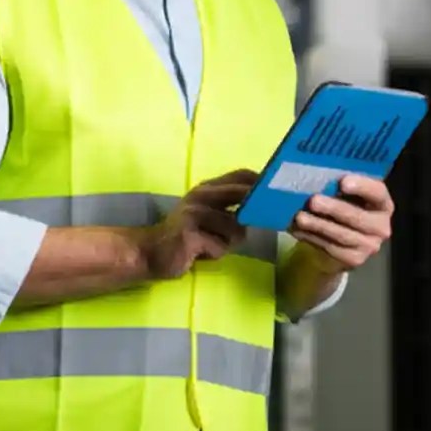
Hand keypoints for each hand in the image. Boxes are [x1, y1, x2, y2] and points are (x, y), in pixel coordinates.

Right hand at [142, 169, 256, 279]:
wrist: (150, 252)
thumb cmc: (186, 237)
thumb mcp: (207, 216)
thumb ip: (230, 210)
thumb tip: (265, 210)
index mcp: (206, 188)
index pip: (241, 175)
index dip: (263, 182)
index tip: (279, 195)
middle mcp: (201, 195)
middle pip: (243, 195)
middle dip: (259, 209)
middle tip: (267, 220)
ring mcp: (194, 213)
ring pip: (236, 229)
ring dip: (229, 243)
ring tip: (211, 245)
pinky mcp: (190, 233)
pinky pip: (221, 246)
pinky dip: (215, 254)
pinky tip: (200, 253)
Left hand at [290, 175, 393, 273]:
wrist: (339, 240)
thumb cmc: (342, 207)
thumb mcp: (343, 194)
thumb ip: (337, 185)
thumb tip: (314, 175)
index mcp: (382, 204)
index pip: (378, 193)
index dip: (362, 187)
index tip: (343, 182)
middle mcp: (381, 226)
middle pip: (358, 217)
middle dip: (334, 208)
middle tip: (313, 201)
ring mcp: (369, 246)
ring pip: (342, 235)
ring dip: (318, 225)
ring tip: (300, 217)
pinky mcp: (354, 259)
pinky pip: (331, 248)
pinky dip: (312, 237)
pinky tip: (297, 230)